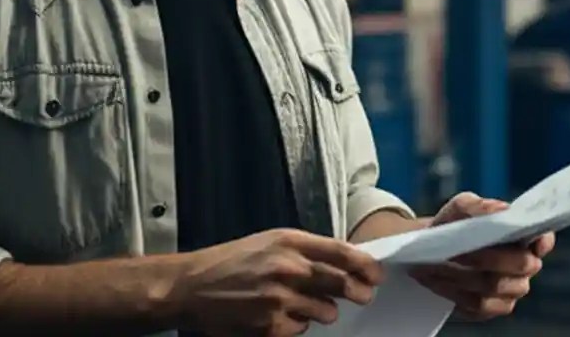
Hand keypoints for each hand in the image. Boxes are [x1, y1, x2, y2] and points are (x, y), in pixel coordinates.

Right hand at [172, 228, 383, 335]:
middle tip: (363, 295)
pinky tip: (279, 315)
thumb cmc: (232, 261)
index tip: (376, 274)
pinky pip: (301, 329)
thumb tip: (344, 260)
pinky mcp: (270, 325)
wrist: (192, 286)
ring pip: (326, 311)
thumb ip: (306, 249)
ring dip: (322, 311)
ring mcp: (280, 298)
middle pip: (341, 283)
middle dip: (358, 291)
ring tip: (304, 304)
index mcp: (289, 242)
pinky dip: (297, 325)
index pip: (341, 252)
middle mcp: (288, 268)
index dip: (365, 265)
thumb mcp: (270, 242)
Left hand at [410, 192, 554, 320]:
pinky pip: (479, 305)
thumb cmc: (454, 224)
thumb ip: (478, 206)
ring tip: (435, 264)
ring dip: (464, 275)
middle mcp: (525, 264)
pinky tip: (435, 280)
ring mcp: (511, 289)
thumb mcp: (461, 208)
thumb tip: (501, 210)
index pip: (545, 239)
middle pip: (521, 265)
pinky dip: (455, 291)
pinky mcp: (492, 307)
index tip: (528, 238)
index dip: (542, 240)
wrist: (432, 250)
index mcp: (524, 236)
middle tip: (459, 251)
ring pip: (496, 286)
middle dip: (489, 257)